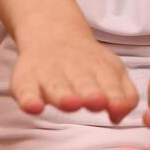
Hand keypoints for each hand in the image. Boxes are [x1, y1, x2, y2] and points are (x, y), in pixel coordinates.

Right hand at [11, 34, 138, 123]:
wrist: (52, 34)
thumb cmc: (88, 64)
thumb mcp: (113, 72)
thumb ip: (124, 95)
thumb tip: (118, 115)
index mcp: (101, 69)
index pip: (111, 84)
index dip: (114, 96)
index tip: (115, 106)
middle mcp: (75, 71)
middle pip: (84, 84)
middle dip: (91, 94)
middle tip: (96, 101)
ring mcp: (49, 75)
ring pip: (57, 87)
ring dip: (64, 96)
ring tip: (70, 104)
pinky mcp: (25, 80)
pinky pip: (25, 90)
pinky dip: (28, 99)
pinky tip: (33, 107)